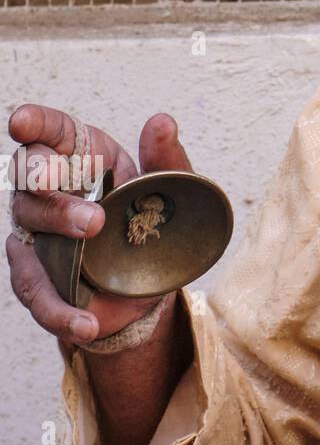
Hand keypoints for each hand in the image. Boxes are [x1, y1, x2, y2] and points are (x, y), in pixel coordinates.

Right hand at [6, 106, 193, 344]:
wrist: (150, 279)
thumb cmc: (151, 215)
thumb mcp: (171, 187)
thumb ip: (165, 157)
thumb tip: (162, 122)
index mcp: (81, 155)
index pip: (50, 132)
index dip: (34, 124)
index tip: (23, 123)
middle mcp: (49, 189)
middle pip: (30, 177)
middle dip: (44, 181)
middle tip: (74, 194)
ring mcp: (37, 231)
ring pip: (29, 225)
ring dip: (58, 229)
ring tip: (94, 237)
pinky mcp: (36, 273)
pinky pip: (37, 291)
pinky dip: (59, 310)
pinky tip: (85, 323)